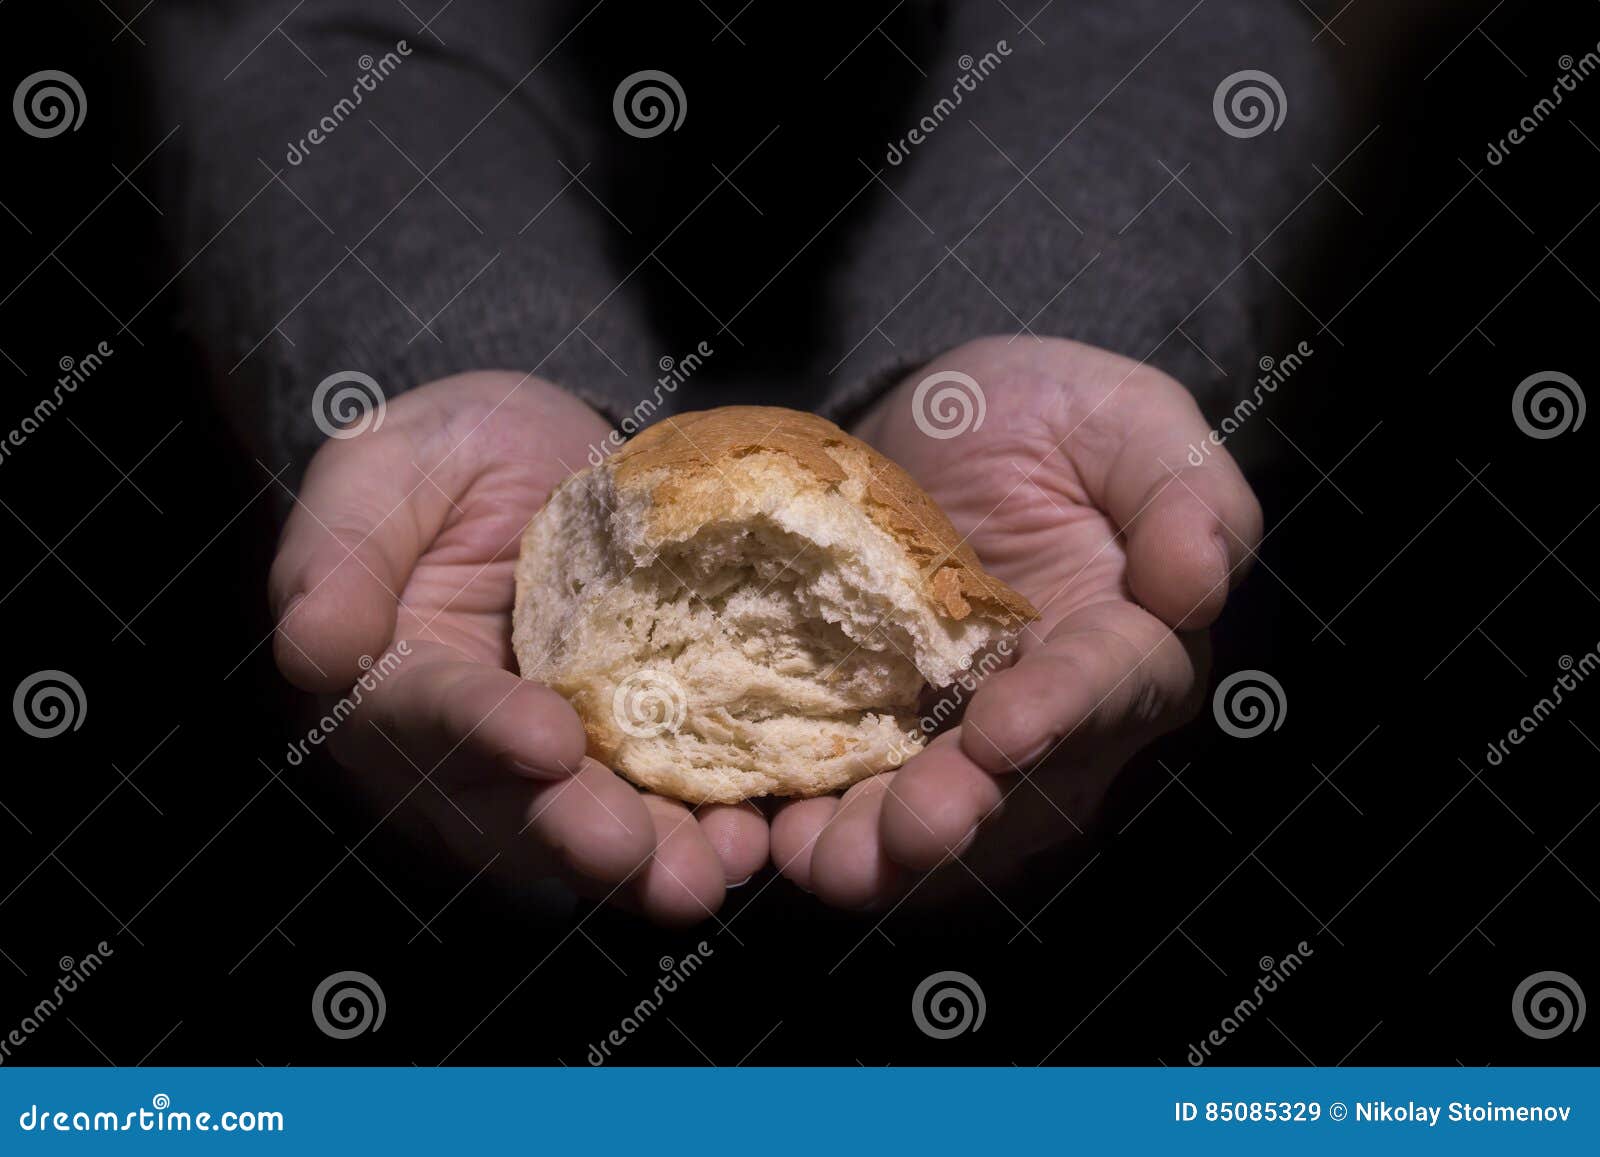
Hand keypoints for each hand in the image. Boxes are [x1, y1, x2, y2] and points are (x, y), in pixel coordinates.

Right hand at [269, 372, 766, 923]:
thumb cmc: (456, 454)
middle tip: (632, 855)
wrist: (557, 463)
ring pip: (590, 833)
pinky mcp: (636, 763)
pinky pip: (667, 808)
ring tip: (708, 872)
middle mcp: (466, 752)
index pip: (425, 714)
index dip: (480, 731)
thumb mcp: (389, 462)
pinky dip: (709, 829)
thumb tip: (316, 648)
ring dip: (650, 863)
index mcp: (391, 681)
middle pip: (509, 810)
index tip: (546, 742)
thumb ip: (345, 545)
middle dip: (573, 835)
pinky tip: (755, 838)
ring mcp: (555, 770)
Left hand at [770, 337, 1261, 908]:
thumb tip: (1197, 586)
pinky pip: (846, 789)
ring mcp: (954, 738)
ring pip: (928, 812)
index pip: (1104, 688)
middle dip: (956, 817)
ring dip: (874, 847)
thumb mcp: (1126, 417)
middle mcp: (1050, 718)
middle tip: (904, 838)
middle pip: (1013, 786)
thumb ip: (1181, 490)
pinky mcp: (873, 738)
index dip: (1057, 715)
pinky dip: (809, 817)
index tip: (1001, 733)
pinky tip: (763, 834)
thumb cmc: (1049, 414)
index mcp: (1128, 645)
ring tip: (819, 858)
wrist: (934, 430)